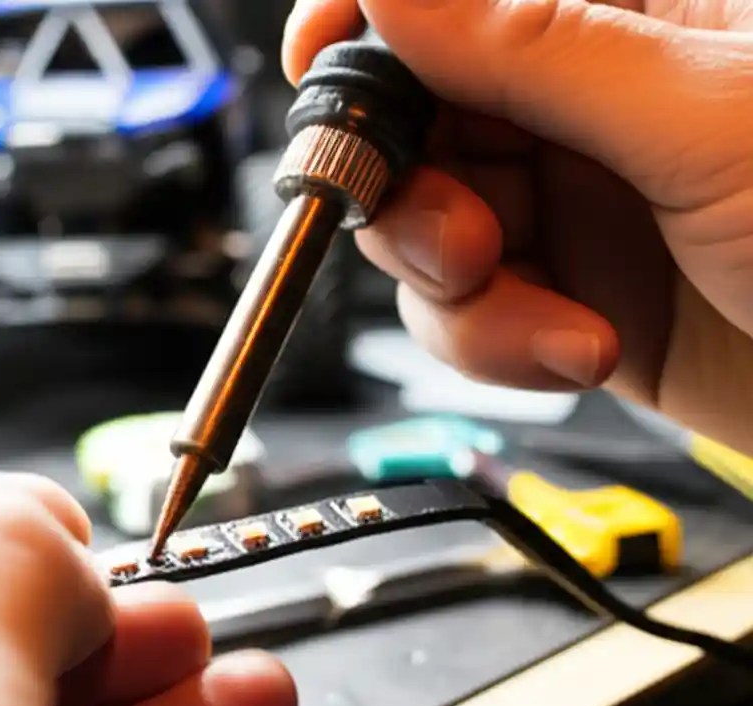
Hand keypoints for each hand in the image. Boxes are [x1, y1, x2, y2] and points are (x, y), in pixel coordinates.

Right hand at [283, 0, 752, 452]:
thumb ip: (533, 42)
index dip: (371, 21)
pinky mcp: (572, 290)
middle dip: (407, 180)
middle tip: (446, 228)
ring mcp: (579, 197)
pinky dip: (494, 339)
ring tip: (528, 303)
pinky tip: (573, 346)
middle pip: (419, 111)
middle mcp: (593, 96)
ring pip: (426, 220)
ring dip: (454, 280)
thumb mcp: (705, 119)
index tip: (324, 68)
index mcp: (637, 10)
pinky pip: (467, 306)